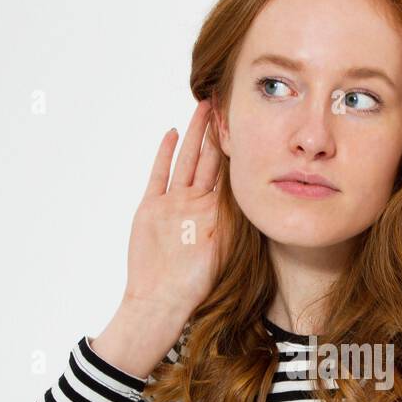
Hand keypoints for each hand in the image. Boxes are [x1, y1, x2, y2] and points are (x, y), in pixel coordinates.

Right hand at [122, 97, 225, 320]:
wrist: (161, 298)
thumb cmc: (197, 281)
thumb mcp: (225, 244)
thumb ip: (233, 214)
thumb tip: (250, 184)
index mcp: (218, 213)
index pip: (230, 173)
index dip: (238, 148)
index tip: (247, 123)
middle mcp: (197, 204)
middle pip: (210, 160)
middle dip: (217, 133)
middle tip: (225, 103)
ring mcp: (173, 203)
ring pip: (187, 160)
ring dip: (195, 134)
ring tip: (203, 107)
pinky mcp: (151, 206)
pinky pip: (160, 174)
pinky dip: (166, 154)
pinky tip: (172, 133)